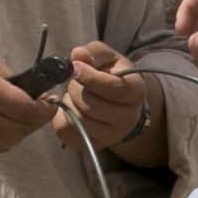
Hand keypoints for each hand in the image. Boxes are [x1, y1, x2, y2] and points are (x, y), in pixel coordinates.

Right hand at [0, 44, 53, 154]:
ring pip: (10, 142)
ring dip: (21, 131)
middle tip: (40, 109)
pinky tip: (3, 126)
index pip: (27, 109)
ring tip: (21, 117)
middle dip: (36, 120)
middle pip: (22, 129)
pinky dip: (5, 139)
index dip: (44, 109)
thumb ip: (5, 76)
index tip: (50, 102)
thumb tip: (28, 90)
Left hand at [58, 41, 153, 155]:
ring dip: (69, 102)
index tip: (75, 67)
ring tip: (75, 95)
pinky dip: (61, 117)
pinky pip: (66, 132)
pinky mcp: (93, 145)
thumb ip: (93, 53)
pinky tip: (71, 108)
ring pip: (77, 119)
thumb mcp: (108, 58)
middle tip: (75, 80)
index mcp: (136, 92)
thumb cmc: (113, 76)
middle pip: (90, 105)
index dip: (90, 77)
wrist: (121, 104)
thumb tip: (77, 54)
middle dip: (75, 88)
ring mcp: (112, 136)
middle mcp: (128, 118)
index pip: (113, 88)